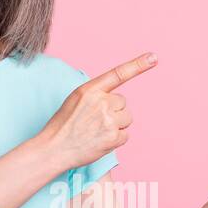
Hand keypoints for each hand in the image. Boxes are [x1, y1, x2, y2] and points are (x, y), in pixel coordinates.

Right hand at [40, 52, 157, 171]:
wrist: (54, 149)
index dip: (138, 65)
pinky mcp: (113, 137)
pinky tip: (101, 141)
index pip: (118, 74)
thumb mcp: (75, 100)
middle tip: (96, 122)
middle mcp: (101, 102)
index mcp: (90, 90)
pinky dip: (116, 140)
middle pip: (123, 102)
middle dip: (115, 111)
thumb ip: (95, 95)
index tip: (153, 57)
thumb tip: (115, 100)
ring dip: (117, 125)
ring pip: (127, 118)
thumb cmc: (63, 126)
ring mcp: (108, 120)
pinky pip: (126, 135)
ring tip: (97, 132)